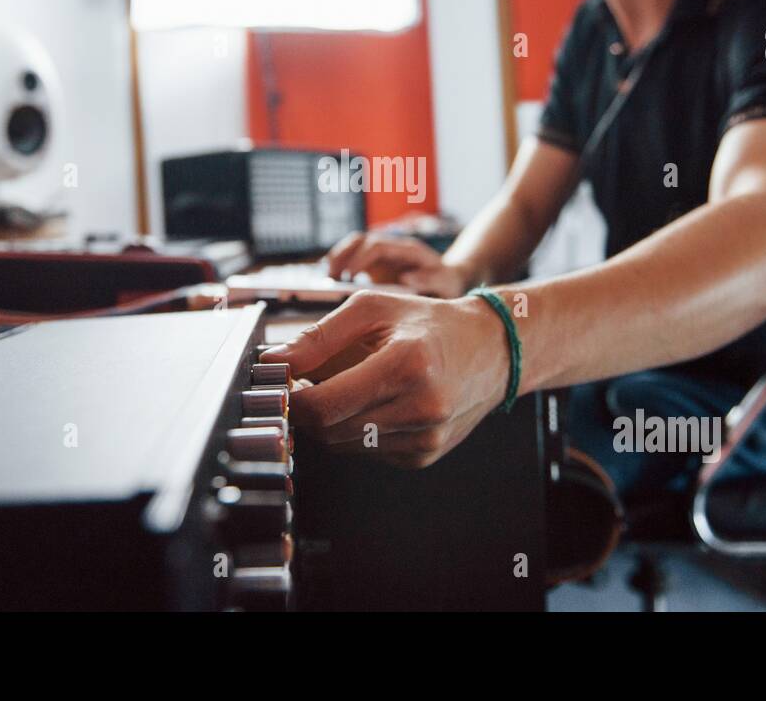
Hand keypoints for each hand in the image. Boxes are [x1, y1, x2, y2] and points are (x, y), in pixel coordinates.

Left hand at [260, 290, 510, 468]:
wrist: (491, 350)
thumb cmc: (428, 324)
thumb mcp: (371, 310)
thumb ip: (318, 337)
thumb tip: (273, 363)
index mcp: (406, 364)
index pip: (325, 405)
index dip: (292, 399)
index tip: (282, 383)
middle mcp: (421, 408)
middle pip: (330, 430)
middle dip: (308, 410)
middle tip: (306, 383)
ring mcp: (425, 438)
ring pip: (344, 445)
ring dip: (332, 421)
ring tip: (346, 387)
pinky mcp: (424, 456)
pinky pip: (368, 452)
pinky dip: (358, 431)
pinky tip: (374, 403)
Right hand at [325, 232, 469, 297]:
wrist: (447, 280)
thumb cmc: (446, 283)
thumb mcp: (445, 283)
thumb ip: (429, 280)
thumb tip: (406, 281)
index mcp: (407, 249)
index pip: (378, 246)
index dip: (362, 258)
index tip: (351, 275)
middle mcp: (391, 248)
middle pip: (359, 240)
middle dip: (342, 254)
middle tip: (331, 276)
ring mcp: (381, 255)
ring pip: (352, 247)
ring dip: (337, 259)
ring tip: (328, 280)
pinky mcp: (374, 265)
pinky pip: (351, 260)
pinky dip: (340, 266)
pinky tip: (332, 282)